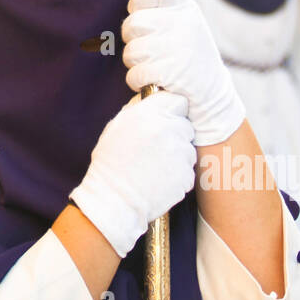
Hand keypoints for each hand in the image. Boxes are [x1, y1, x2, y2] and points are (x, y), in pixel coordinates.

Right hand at [69, 91, 195, 258]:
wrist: (114, 201)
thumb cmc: (111, 164)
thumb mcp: (116, 127)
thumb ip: (138, 109)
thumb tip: (153, 98)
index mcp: (148, 114)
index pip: (176, 101)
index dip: (172, 111)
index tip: (166, 119)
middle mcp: (167, 129)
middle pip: (185, 124)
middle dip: (175, 134)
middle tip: (157, 148)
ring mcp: (180, 153)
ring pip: (189, 148)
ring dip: (178, 155)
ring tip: (155, 166)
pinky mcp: (187, 176)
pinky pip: (188, 170)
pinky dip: (178, 175)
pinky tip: (159, 179)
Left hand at [122, 0, 244, 145]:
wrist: (212, 97)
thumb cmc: (190, 57)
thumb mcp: (184, 25)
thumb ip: (162, 7)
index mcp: (186, 9)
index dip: (138, 0)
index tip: (139, 11)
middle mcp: (184, 24)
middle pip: (134, 23)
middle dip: (131, 38)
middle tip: (144, 47)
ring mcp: (179, 48)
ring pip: (131, 50)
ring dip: (134, 62)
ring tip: (149, 65)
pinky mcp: (171, 72)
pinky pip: (135, 73)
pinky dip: (138, 80)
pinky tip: (152, 80)